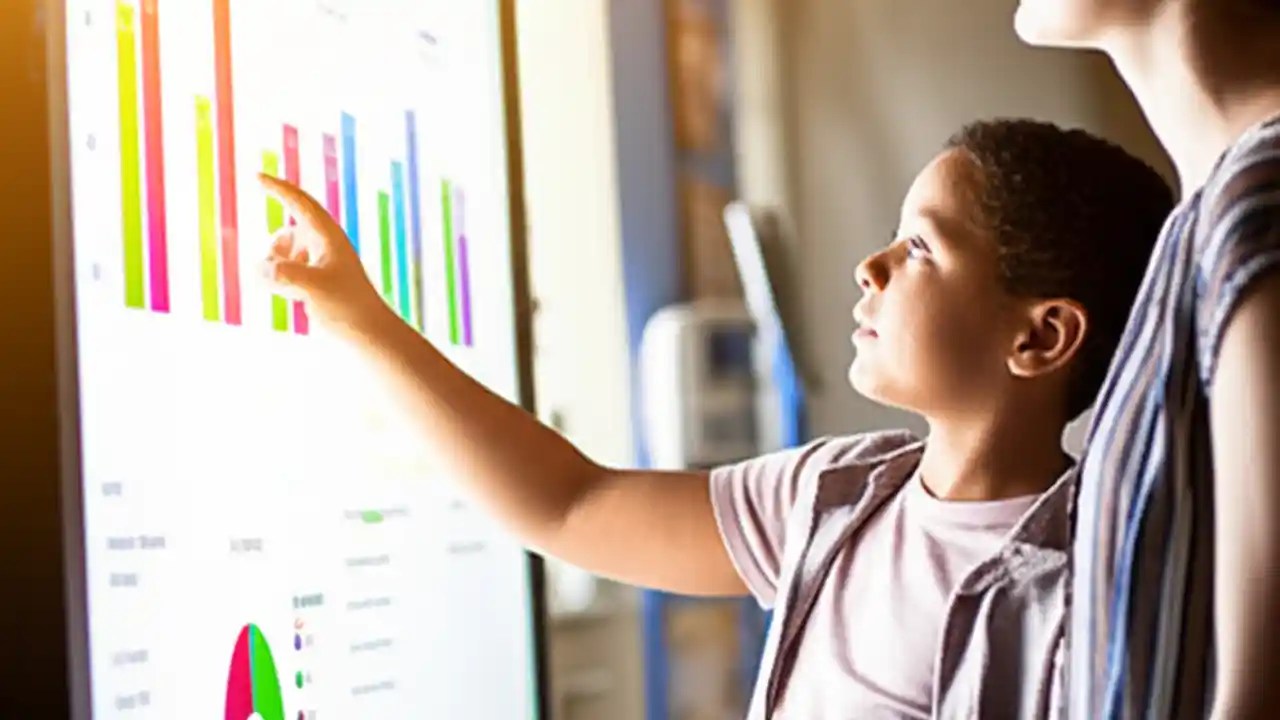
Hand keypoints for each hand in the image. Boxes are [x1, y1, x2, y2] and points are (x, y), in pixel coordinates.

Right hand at [258, 173, 394, 337]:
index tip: (256, 176)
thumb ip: (285, 275)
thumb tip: (261, 268)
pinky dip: (279, 283)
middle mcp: (323, 243)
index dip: (278, 188)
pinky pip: (281, 272)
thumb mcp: (314, 289)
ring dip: (276, 272)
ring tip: (296, 294)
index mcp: (329, 236)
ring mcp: (316, 260)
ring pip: (278, 256)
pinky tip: (297, 299)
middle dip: (275, 256)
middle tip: (289, 281)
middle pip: (282, 236)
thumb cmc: (347, 307)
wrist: (366, 331)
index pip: (300, 203)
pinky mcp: (311, 276)